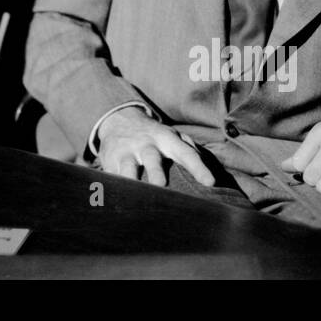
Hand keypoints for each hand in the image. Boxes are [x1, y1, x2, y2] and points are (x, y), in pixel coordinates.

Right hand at [97, 107, 214, 187]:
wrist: (118, 120)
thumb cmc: (154, 137)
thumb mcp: (172, 137)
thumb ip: (190, 151)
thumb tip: (210, 175)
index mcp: (167, 139)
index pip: (186, 153)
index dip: (198, 167)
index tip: (210, 182)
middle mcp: (146, 145)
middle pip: (152, 158)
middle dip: (156, 172)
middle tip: (160, 185)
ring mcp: (126, 152)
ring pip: (128, 168)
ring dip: (131, 181)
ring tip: (135, 197)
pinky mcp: (110, 161)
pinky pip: (112, 176)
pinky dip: (114, 188)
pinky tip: (116, 200)